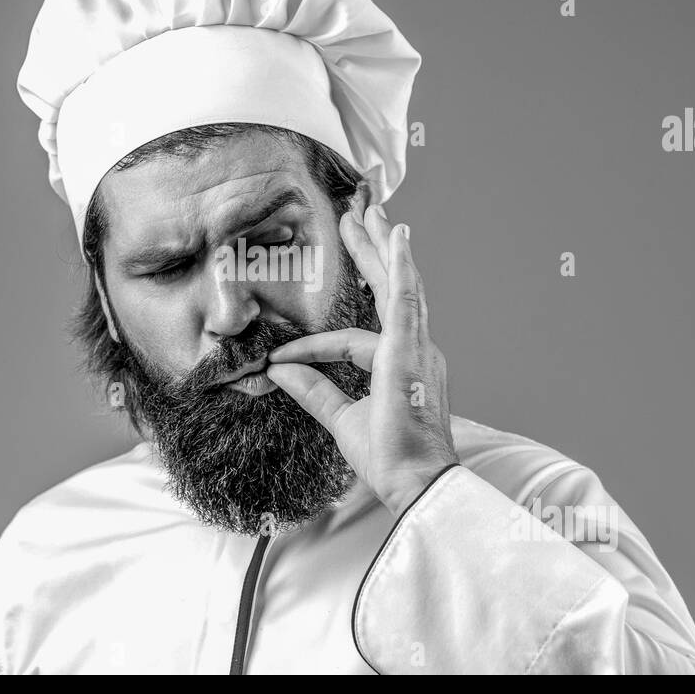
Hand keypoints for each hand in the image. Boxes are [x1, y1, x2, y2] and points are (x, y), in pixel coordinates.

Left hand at [265, 200, 457, 517]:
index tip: (280, 358)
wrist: (415, 481)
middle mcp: (415, 350)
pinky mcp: (411, 349)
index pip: (353, 342)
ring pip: (399, 284)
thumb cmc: (390, 458)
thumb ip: (314, 391)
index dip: (313, 347)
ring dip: (383, 246)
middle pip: (391, 290)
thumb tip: (277, 370)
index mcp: (401, 367)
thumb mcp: (342, 419)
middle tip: (364, 215)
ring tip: (373, 212)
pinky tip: (395, 236)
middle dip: (374, 252)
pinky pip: (405, 298)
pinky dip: (400, 265)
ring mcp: (417, 347)